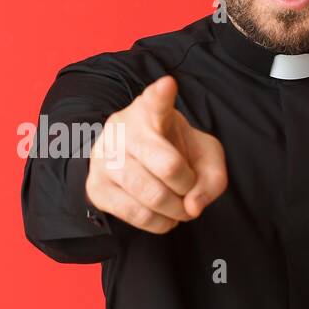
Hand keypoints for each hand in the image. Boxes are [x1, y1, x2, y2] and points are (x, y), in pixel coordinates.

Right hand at [85, 75, 227, 233]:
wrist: (136, 165)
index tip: (168, 85)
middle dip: (188, 187)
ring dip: (175, 210)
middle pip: (167, 166)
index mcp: (150, 111)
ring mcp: (105, 158)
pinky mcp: (96, 187)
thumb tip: (192, 208)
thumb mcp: (204, 156)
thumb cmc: (175, 153)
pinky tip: (164, 217)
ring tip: (180, 208)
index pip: (155, 101)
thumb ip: (212, 178)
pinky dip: (159, 223)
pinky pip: (135, 214)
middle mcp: (122, 129)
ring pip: (151, 195)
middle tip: (190, 191)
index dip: (161, 95)